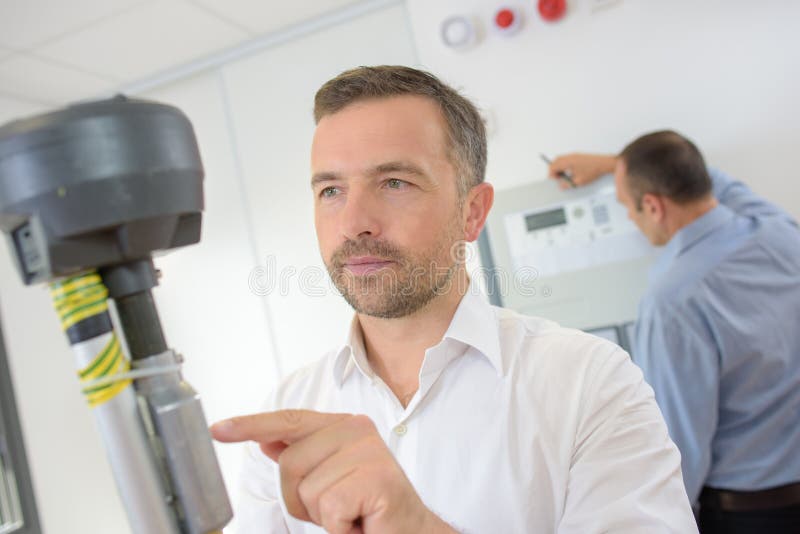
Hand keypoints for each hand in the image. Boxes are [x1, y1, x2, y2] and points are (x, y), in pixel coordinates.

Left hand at [211, 410, 454, 533]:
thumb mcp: (327, 480)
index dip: (251, 425)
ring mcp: (368, 451)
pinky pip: (329, 508)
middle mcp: (357, 430)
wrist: (410, 532)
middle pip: (290, 464)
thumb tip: (267, 439)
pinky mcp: (376, 478)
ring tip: (352, 514)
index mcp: (344, 425)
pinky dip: (339, 527)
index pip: (289, 420)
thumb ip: (301, 456)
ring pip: (307, 490)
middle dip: (302, 499)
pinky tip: (360, 521)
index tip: (219, 430)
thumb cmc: (368, 508)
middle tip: (337, 508)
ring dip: (323, 516)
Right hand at [548, 153, 616, 188]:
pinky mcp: (578, 155)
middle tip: (557, 178)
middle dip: (554, 170)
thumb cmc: (593, 170)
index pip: (553, 166)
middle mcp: (569, 157)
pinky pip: (566, 159)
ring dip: (559, 167)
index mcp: (568, 162)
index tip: (554, 180)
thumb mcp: (579, 181)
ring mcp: (574, 155)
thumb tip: (562, 186)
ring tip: (564, 175)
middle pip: (555, 161)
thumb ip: (568, 184)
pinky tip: (570, 171)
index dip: (551, 174)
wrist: (604, 164)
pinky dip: (564, 164)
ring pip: (560, 159)